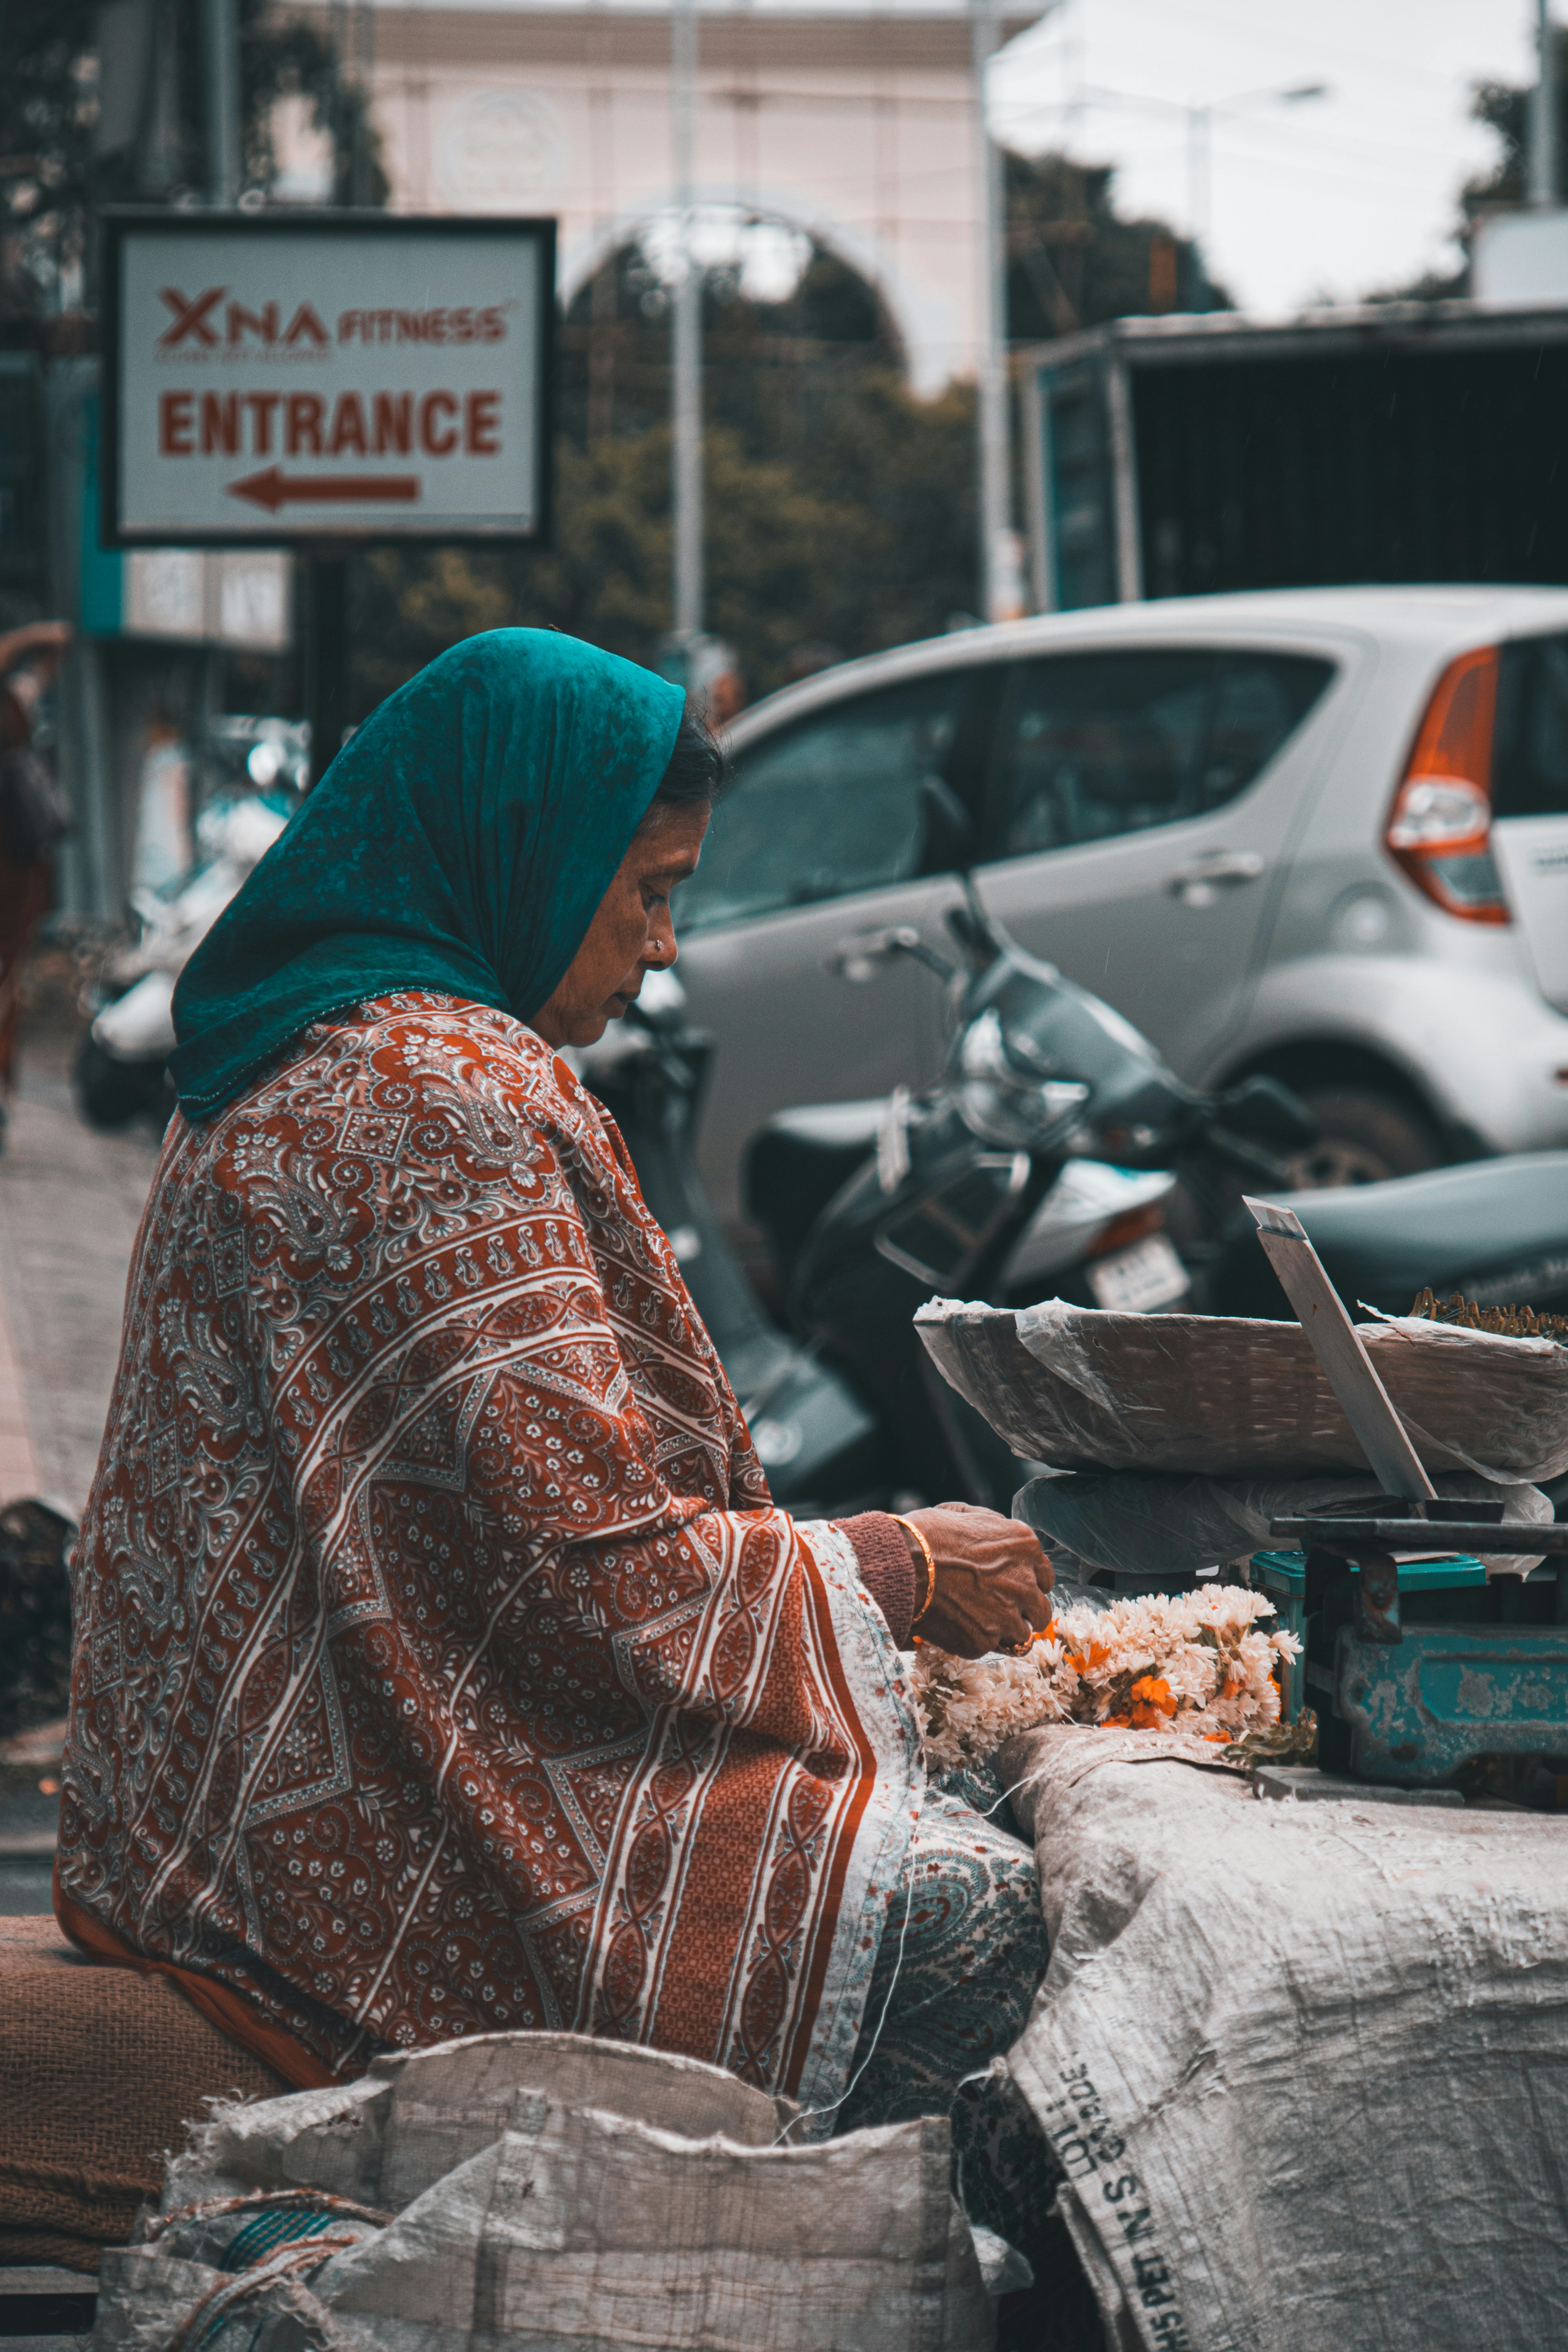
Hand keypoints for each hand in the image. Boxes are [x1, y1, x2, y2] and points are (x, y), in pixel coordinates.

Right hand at [901, 1502, 1053, 1659]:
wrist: (900, 1566)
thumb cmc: (926, 1535)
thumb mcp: (964, 1513)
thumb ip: (992, 1525)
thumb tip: (998, 1532)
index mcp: (1024, 1547)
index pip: (1045, 1576)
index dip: (1028, 1582)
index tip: (1013, 1586)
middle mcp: (1024, 1583)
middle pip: (1041, 1610)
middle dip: (1024, 1611)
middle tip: (999, 1609)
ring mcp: (1007, 1616)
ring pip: (1021, 1634)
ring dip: (1003, 1630)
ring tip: (976, 1621)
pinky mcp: (985, 1641)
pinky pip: (989, 1647)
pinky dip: (975, 1639)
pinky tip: (957, 1625)